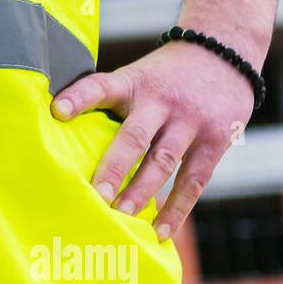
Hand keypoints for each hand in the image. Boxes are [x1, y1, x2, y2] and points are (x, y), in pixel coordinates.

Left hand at [50, 40, 255, 241]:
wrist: (225, 52)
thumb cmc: (164, 76)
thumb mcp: (136, 76)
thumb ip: (109, 103)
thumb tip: (62, 133)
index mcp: (134, 83)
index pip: (102, 86)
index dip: (79, 97)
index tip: (57, 111)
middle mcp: (161, 101)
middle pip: (135, 136)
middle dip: (114, 166)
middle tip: (96, 194)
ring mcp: (191, 121)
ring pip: (164, 161)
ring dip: (142, 191)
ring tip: (122, 216)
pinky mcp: (216, 141)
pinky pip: (194, 180)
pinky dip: (177, 209)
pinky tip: (159, 231)